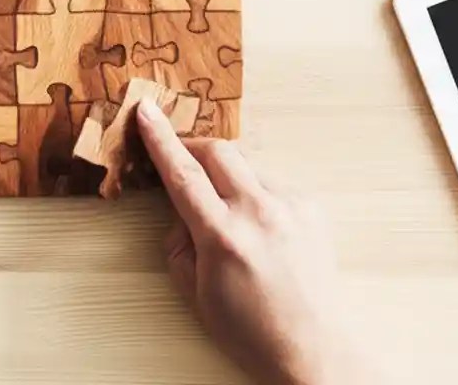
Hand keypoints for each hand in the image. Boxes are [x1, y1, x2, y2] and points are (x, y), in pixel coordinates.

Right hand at [136, 101, 379, 384]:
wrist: (311, 347)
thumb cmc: (249, 329)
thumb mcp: (193, 291)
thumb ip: (179, 241)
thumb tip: (181, 210)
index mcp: (223, 236)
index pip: (183, 174)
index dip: (160, 140)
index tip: (146, 111)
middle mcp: (259, 213)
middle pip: (217, 152)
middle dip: (192, 147)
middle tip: (178, 158)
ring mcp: (290, 207)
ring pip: (245, 167)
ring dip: (225, 178)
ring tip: (225, 216)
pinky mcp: (310, 208)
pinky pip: (270, 184)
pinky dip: (253, 195)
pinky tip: (256, 228)